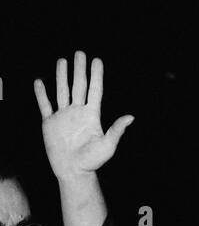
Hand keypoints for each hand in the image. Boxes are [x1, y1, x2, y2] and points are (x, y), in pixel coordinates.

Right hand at [34, 52, 133, 180]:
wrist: (73, 172)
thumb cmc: (92, 161)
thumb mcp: (107, 145)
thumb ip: (116, 130)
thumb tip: (131, 117)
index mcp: (91, 115)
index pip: (94, 90)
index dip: (96, 75)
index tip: (97, 60)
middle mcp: (77, 112)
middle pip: (78, 85)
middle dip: (79, 69)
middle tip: (80, 53)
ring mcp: (63, 116)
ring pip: (62, 90)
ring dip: (61, 75)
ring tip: (62, 60)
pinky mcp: (50, 123)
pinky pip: (45, 105)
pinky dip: (41, 94)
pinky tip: (39, 82)